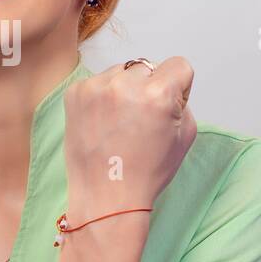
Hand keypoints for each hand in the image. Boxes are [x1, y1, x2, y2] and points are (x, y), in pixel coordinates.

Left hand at [62, 57, 197, 218]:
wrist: (106, 196)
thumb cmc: (145, 172)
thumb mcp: (185, 135)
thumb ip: (181, 100)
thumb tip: (168, 82)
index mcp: (157, 94)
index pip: (178, 65)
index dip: (178, 88)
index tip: (167, 109)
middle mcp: (124, 85)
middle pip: (147, 68)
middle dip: (148, 88)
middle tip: (140, 121)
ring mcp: (95, 87)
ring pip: (121, 72)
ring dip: (123, 90)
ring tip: (120, 124)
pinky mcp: (75, 93)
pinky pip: (98, 82)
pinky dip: (102, 98)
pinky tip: (104, 124)